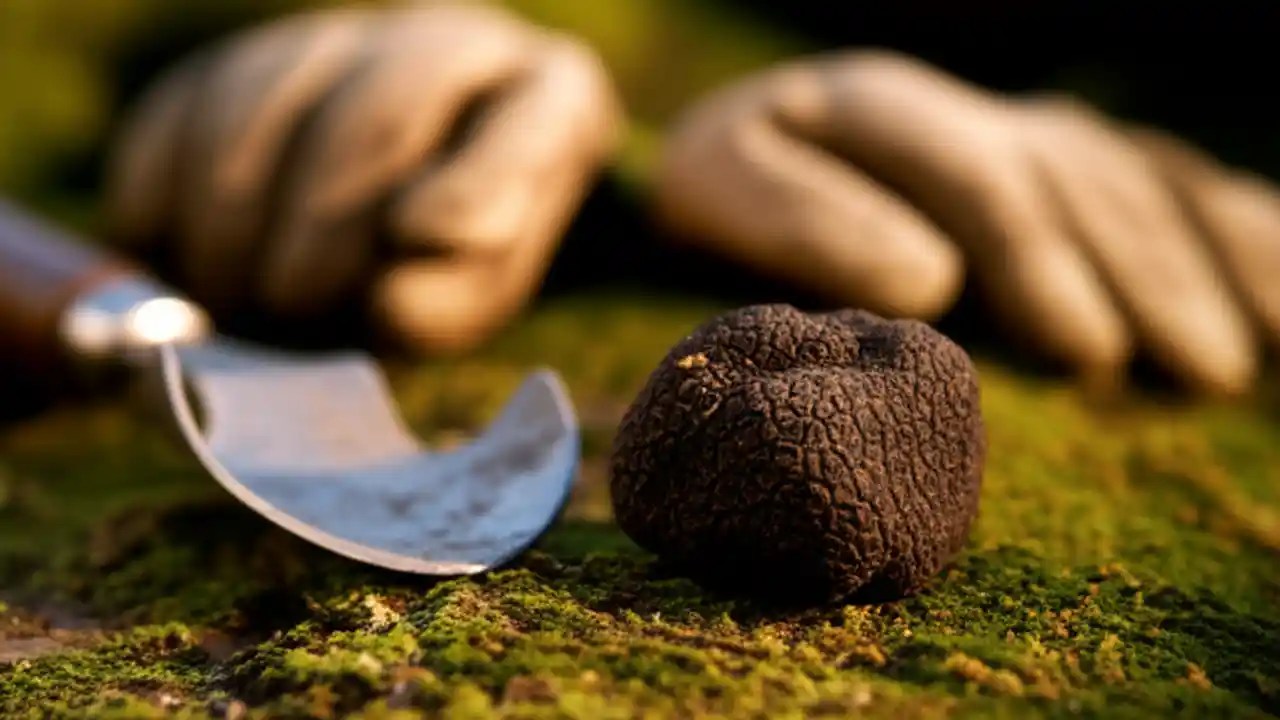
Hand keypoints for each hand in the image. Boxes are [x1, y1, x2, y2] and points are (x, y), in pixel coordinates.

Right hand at [107, 1, 621, 353]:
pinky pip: (189, 95)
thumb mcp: (471, 297)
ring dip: (234, 208)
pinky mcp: (256, 52)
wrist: (385, 221)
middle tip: (291, 303)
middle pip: (378, 110)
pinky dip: (165, 177)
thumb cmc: (447, 264)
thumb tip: (391, 296)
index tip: (415, 239)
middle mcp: (453, 43)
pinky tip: (163, 240)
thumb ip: (448, 302)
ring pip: (267, 93)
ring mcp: (351, 36)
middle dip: (322, 216)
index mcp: (549, 101)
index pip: (526, 128)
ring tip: (231, 293)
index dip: (470, 184)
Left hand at [655, 50, 1279, 394]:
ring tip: (1235, 360)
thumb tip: (924, 281)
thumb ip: (794, 221)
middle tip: (1193, 370)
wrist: (748, 163)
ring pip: (1139, 186)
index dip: (1037, 257)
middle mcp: (973, 117)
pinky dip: (1234, 240)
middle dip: (1142, 276)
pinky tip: (1276, 300)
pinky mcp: (1072, 174)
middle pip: (1078, 185)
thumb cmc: (719, 199)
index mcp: (881, 110)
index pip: (977, 178)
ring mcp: (1032, 140)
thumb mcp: (720, 188)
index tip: (1080, 346)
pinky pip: (1172, 192)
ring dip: (1201, 267)